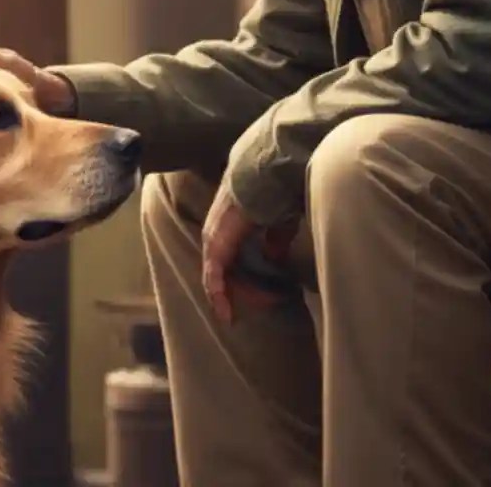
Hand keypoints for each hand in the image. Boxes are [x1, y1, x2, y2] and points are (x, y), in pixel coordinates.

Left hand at [201, 184, 297, 323]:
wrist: (264, 176)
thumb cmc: (272, 194)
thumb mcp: (278, 223)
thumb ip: (275, 240)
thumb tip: (274, 256)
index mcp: (228, 229)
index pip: (230, 261)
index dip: (245, 280)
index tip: (264, 297)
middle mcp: (215, 235)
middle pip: (225, 273)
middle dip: (248, 291)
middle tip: (271, 301)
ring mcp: (212, 241)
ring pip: (218, 279)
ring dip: (239, 295)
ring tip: (264, 304)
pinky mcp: (214, 246)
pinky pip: (213, 278)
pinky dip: (219, 296)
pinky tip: (227, 313)